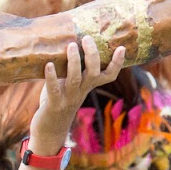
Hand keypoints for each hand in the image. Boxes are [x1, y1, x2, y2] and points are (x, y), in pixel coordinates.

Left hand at [28, 39, 125, 156]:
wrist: (50, 131)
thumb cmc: (59, 102)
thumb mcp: (68, 85)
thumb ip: (70, 69)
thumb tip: (66, 42)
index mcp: (88, 86)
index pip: (109, 76)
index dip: (117, 64)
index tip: (121, 48)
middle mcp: (81, 92)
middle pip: (94, 73)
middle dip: (92, 55)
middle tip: (87, 38)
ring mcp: (69, 99)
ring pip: (76, 79)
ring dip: (74, 62)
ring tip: (72, 46)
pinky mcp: (54, 105)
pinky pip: (54, 90)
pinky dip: (51, 77)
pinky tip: (48, 64)